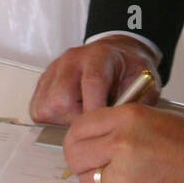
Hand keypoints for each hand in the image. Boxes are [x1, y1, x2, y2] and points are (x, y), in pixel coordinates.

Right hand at [30, 36, 161, 125]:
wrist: (118, 54)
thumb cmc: (130, 70)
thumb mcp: (146, 81)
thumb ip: (139, 102)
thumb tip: (125, 128)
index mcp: (100, 56)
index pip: (92, 82)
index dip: (95, 110)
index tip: (102, 127)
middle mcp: (73, 59)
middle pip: (61, 99)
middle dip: (77, 119)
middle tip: (93, 123)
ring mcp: (55, 68)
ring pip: (46, 106)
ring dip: (63, 120)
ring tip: (82, 116)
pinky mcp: (44, 80)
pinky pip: (37, 107)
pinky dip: (51, 118)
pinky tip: (70, 114)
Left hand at [63, 105, 183, 182]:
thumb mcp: (159, 119)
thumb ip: (124, 125)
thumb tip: (96, 137)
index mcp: (128, 117)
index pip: (79, 128)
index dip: (76, 140)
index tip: (80, 148)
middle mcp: (122, 143)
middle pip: (76, 157)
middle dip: (82, 165)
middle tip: (98, 168)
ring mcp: (124, 175)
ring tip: (141, 178)